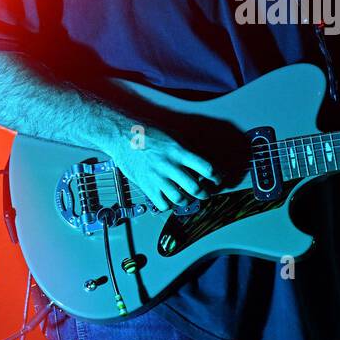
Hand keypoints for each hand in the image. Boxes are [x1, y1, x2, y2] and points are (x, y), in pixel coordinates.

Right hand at [103, 125, 217, 212]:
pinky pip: (162, 204)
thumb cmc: (147, 134)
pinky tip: (169, 200)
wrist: (122, 136)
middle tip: (205, 194)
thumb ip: (187, 150)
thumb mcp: (172, 136)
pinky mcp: (146, 186)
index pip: (206, 168)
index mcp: (179, 151)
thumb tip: (202, 162)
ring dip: (187, 201)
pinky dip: (168, 205)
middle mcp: (170, 166)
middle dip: (204, 194)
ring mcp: (158, 178)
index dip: (216, 177)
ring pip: (180, 199)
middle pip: (195, 188)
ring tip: (187, 198)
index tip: (217, 180)